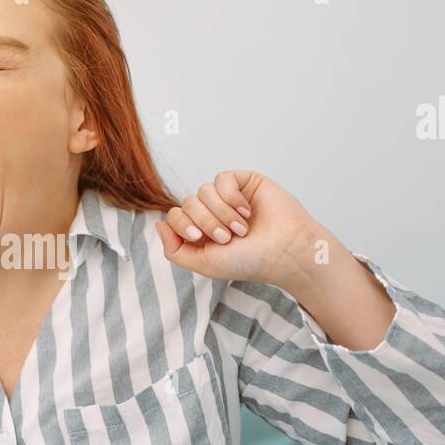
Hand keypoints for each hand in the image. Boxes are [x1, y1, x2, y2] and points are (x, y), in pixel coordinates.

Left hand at [155, 171, 322, 288]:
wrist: (285, 251)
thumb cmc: (249, 261)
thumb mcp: (204, 264)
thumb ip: (175, 250)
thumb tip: (159, 225)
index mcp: (201, 232)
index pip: (175, 216)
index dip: (182, 225)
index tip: (200, 237)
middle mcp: (212, 213)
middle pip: (187, 203)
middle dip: (206, 222)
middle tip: (228, 238)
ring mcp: (227, 197)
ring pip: (202, 191)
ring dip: (221, 213)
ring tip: (241, 229)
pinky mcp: (243, 183)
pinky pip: (222, 179)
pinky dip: (232, 197)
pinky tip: (247, 211)